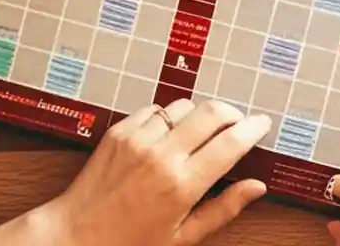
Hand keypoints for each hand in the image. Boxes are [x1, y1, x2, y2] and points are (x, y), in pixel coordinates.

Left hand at [34, 100, 270, 245]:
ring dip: (198, 116)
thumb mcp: (184, 236)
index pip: (230, 144)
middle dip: (232, 113)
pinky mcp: (119, 131)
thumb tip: (256, 187)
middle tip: (238, 123)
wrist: (76, 234)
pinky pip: (155, 110)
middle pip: (212, 112)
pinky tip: (167, 137)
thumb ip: (223, 208)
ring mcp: (138, 139)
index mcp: (182, 185)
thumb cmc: (130, 242)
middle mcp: (161, 156)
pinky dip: (168, 118)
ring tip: (199, 135)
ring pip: (184, 106)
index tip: (263, 124)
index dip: (253, 129)